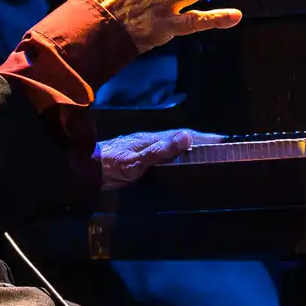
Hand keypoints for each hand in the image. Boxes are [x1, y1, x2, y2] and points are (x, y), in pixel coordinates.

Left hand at [96, 130, 223, 190]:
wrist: (82, 169)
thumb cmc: (107, 166)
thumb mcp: (134, 162)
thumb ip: (159, 151)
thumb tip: (187, 136)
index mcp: (152, 140)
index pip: (184, 136)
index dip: (204, 138)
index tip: (223, 141)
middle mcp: (149, 142)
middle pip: (181, 139)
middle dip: (202, 142)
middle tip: (222, 148)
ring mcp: (143, 150)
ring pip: (172, 147)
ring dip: (191, 149)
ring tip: (208, 155)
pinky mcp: (138, 159)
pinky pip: (164, 156)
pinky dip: (178, 157)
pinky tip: (182, 164)